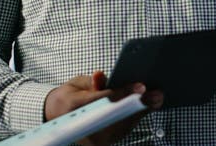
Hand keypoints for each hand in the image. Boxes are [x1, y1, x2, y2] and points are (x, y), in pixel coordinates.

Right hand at [44, 71, 163, 145]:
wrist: (58, 117)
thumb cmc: (71, 96)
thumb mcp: (78, 83)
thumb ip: (93, 81)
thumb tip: (102, 76)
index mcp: (74, 106)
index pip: (103, 100)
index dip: (124, 93)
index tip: (142, 86)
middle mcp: (83, 127)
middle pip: (117, 117)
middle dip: (139, 105)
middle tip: (158, 95)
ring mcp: (92, 139)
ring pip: (123, 126)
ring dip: (141, 112)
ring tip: (156, 99)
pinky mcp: (101, 144)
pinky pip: (122, 131)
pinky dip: (135, 119)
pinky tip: (147, 107)